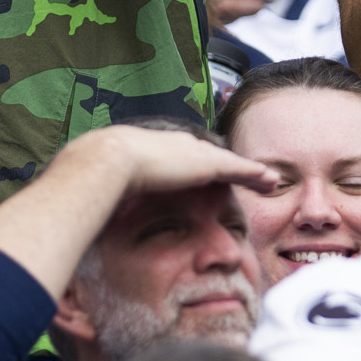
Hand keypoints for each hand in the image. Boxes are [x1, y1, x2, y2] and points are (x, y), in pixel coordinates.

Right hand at [60, 124, 278, 194]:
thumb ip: (104, 198)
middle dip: (229, 165)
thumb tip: (91, 214)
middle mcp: (178, 146)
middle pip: (211, 156)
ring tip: (268, 179)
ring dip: (250, 171)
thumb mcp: (101, 187)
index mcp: (154, 150)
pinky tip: (270, 180)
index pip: (182, 158)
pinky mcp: (206, 164)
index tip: (206, 175)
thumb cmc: (92, 178)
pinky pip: (239, 170)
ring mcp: (193, 153)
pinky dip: (255, 175)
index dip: (197, 167)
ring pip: (231, 162)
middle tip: (245, 174)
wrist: (105, 163)